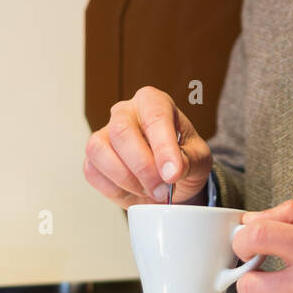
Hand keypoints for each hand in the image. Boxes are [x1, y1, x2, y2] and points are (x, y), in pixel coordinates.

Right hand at [83, 87, 210, 207]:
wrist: (171, 181)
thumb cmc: (184, 159)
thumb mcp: (199, 159)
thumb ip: (190, 161)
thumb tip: (172, 170)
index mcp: (154, 101)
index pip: (155, 116)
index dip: (163, 147)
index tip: (173, 173)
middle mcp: (125, 112)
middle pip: (121, 132)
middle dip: (143, 167)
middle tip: (162, 189)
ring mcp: (104, 134)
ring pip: (100, 150)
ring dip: (127, 179)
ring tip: (151, 191)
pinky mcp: (93, 159)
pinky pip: (93, 172)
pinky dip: (115, 189)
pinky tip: (135, 191)